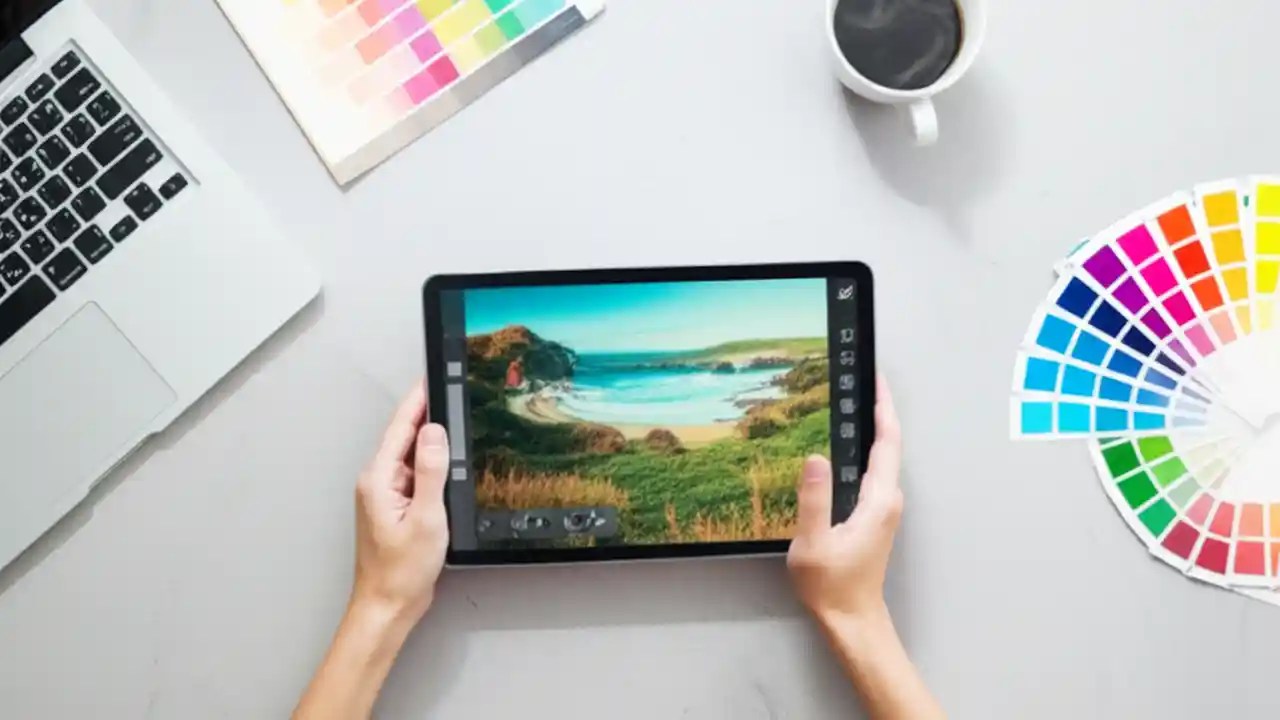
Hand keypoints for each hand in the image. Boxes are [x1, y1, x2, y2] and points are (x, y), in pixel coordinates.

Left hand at [351, 382, 450, 627]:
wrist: (388, 605)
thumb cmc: (400, 571)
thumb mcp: (425, 517)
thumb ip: (430, 471)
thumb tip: (433, 432)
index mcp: (378, 479)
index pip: (400, 427)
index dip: (418, 400)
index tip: (431, 378)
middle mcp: (377, 482)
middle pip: (404, 437)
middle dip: (427, 414)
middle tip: (451, 393)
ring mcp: (384, 495)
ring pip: (410, 457)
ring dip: (430, 442)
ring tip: (454, 423)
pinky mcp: (395, 507)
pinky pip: (413, 475)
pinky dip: (430, 466)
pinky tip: (447, 466)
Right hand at [788, 374, 902, 624]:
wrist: (850, 619)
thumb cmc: (832, 586)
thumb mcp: (813, 543)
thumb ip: (814, 499)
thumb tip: (814, 457)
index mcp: (878, 500)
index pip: (886, 442)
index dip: (883, 407)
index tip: (876, 379)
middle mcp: (888, 499)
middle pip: (888, 443)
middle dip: (878, 408)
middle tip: (862, 378)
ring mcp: (884, 507)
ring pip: (882, 457)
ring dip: (872, 428)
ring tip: (855, 401)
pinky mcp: (875, 514)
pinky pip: (873, 470)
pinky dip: (865, 448)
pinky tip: (847, 444)